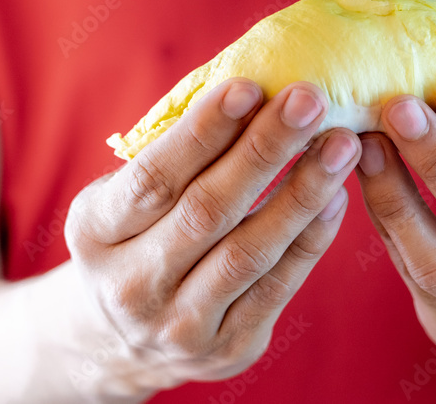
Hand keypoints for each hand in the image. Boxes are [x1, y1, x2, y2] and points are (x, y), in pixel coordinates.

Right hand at [64, 79, 359, 393]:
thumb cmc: (137, 237)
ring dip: (301, 193)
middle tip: (310, 101)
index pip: (153, 178)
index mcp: (95, 232)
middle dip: (264, 150)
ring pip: (248, 252)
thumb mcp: (127, 198)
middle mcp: (129, 285)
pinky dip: (310, 239)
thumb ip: (175, 155)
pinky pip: (277, 287)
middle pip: (206, 211)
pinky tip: (336, 196)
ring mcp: (178, 325)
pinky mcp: (226, 348)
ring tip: (341, 144)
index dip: (202, 132)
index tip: (250, 86)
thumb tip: (252, 87)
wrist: (121, 338)